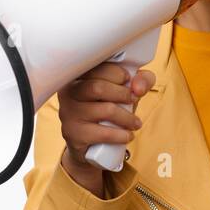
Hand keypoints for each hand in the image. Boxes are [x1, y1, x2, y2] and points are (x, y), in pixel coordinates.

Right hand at [56, 62, 153, 195]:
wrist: (93, 142)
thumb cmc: (110, 107)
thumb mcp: (127, 89)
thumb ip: (141, 80)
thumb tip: (139, 87)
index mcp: (79, 75)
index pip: (95, 67)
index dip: (118, 73)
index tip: (128, 80)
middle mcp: (68, 92)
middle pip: (98, 87)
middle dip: (123, 94)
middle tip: (134, 100)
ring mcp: (68, 113)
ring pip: (104, 110)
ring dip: (127, 117)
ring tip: (135, 123)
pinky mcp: (73, 133)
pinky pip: (102, 133)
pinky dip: (121, 135)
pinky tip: (127, 135)